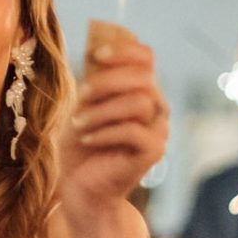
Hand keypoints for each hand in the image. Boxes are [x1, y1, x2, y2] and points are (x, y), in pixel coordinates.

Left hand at [60, 35, 168, 216]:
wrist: (81, 186)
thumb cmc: (79, 143)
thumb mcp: (81, 105)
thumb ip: (93, 80)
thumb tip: (94, 51)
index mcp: (140, 89)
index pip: (145, 57)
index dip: (124, 50)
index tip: (96, 54)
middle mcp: (155, 107)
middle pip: (143, 78)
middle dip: (108, 80)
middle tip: (81, 93)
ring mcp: (158, 130)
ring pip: (139, 102)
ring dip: (102, 110)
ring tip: (78, 123)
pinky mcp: (154, 151)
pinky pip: (133, 131)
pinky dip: (104, 132)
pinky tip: (86, 139)